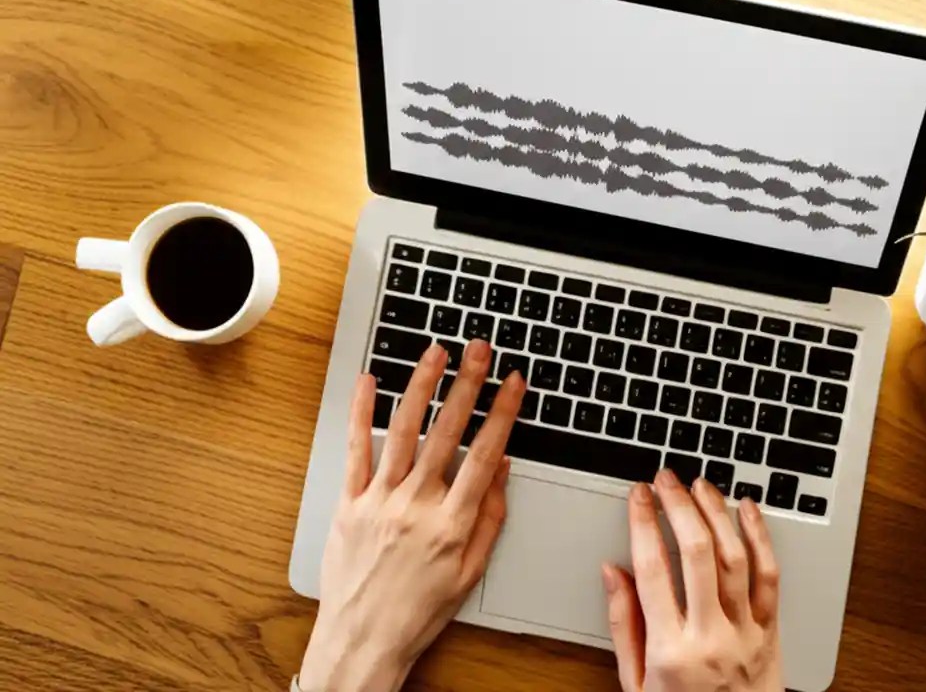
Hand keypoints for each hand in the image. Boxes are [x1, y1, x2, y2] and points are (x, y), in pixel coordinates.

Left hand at [299, 340, 524, 691]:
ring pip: (404, 432)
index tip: (513, 383)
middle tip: (478, 351)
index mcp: (452, 524)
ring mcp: (379, 501)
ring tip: (435, 352)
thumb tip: (500, 471)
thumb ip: (490, 518)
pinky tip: (369, 383)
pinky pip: (355, 451)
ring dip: (421, 386)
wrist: (363, 639)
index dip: (502, 414)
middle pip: (448, 433)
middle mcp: (416, 506)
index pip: (485, 454)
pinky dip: (361, 413)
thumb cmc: (418, 611)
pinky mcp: (348, 503)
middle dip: (467, 385)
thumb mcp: (470, 572)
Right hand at [602, 470, 783, 691]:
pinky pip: (770, 576)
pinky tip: (747, 510)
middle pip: (698, 554)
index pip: (653, 570)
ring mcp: (746, 633)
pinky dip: (760, 537)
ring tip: (701, 485)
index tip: (636, 496)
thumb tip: (612, 571)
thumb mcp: (635, 682)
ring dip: (717, 513)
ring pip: (735, 558)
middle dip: (679, 507)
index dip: (642, 524)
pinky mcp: (771, 631)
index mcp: (670, 651)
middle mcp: (710, 637)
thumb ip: (623, 624)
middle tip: (666, 479)